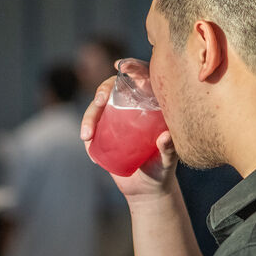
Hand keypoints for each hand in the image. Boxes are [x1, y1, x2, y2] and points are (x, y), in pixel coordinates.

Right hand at [80, 73, 179, 203]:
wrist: (145, 189)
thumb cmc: (162, 169)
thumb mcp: (168, 161)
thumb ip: (169, 150)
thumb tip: (165, 137)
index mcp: (148, 105)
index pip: (140, 79)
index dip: (130, 67)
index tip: (122, 66)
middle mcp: (128, 107)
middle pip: (111, 88)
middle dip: (102, 89)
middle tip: (99, 101)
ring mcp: (112, 120)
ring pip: (96, 108)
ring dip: (88, 116)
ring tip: (87, 135)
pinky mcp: (100, 135)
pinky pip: (90, 129)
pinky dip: (87, 135)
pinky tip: (90, 148)